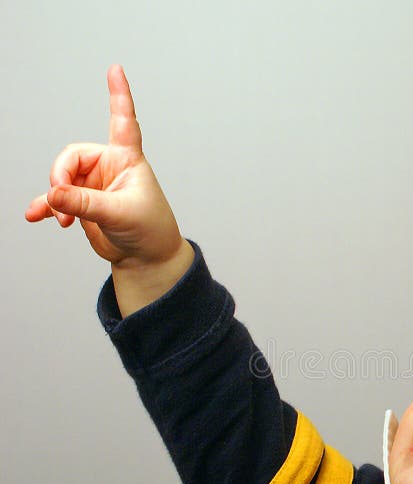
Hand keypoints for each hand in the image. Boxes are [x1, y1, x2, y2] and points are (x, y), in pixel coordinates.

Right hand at [25, 65, 181, 268]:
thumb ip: (85, 204)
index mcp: (128, 160)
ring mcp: (94, 185)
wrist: (147, 259)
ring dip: (55, 197)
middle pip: (71, 157)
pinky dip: (46, 206)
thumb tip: (53, 195)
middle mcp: (109, 168)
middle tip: (62, 199)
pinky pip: (56, 198)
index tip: (116, 69)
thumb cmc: (149, 231)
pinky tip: (36, 215)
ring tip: (60, 217)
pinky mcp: (83, 203)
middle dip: (62, 177)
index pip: (123, 121)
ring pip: (61, 178)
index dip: (119, 95)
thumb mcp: (120, 214)